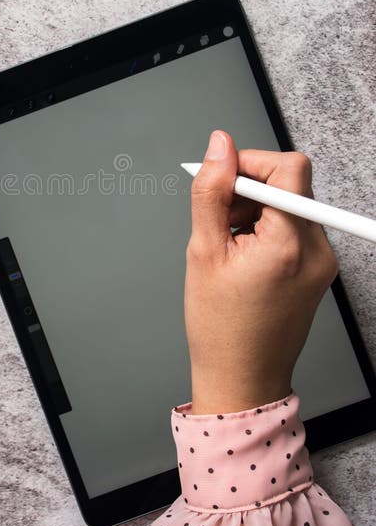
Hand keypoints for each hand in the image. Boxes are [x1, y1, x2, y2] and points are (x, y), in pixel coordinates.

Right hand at [184, 130, 338, 413]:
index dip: (251, 163)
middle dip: (248, 192)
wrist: (242, 379)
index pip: (288, 168)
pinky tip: (243, 257)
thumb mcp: (203, 251)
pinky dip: (266, 230)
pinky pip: (294, 228)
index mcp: (291, 243)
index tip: (223, 178)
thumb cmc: (221, 328)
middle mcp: (318, 249)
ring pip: (290, 205)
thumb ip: (212, 192)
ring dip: (255, 212)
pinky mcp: (319, 269)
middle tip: (218, 222)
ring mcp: (323, 261)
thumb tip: (220, 147)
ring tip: (229, 247)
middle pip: (289, 185)